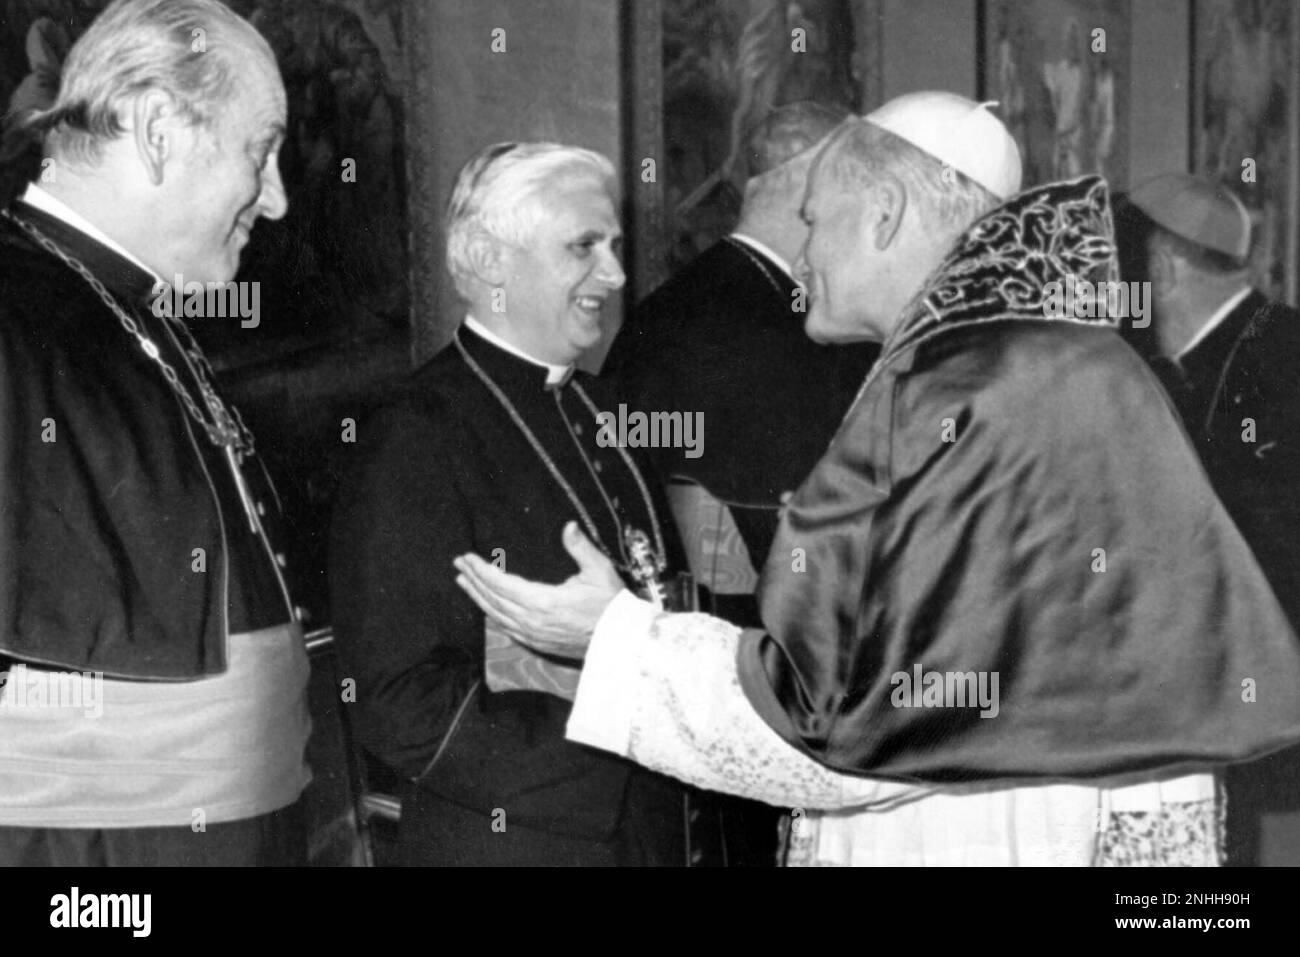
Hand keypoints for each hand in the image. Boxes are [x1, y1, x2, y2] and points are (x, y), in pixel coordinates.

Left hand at [454, 522, 624, 659]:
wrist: (621, 641)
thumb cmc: (612, 606)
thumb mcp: (600, 571)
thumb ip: (580, 547)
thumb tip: (569, 526)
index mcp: (544, 601)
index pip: (502, 584)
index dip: (481, 570)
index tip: (467, 558)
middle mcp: (532, 621)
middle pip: (493, 599)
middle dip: (473, 580)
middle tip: (459, 565)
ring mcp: (533, 635)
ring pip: (496, 615)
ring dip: (478, 597)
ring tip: (463, 582)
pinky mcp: (537, 643)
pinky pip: (506, 628)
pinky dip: (492, 614)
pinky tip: (486, 607)